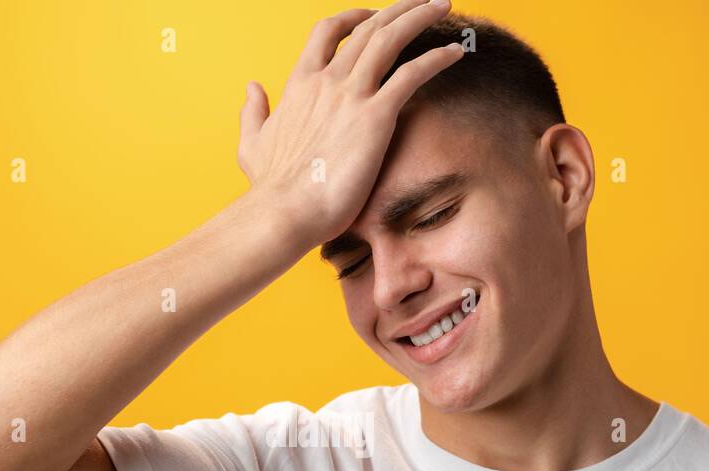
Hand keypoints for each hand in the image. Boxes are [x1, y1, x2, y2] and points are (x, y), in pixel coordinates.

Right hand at [237, 0, 464, 248]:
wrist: (285, 211)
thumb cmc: (270, 187)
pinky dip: (436, 58)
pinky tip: (455, 52)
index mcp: (300, 84)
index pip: (327, 33)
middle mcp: (327, 80)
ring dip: (420, 17)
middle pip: (367, 28)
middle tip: (420, 2)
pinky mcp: (376, 117)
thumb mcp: (252, 143)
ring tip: (442, 7)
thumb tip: (252, 86)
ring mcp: (352, 96)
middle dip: (397, 9)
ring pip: (391, 38)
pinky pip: (413, 74)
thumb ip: (253, 112)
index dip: (352, 18)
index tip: (371, 17)